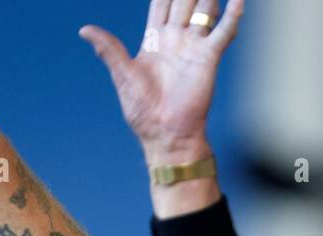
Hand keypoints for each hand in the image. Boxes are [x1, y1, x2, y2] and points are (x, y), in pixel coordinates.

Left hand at [80, 0, 243, 163]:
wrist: (166, 134)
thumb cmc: (143, 111)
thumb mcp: (122, 76)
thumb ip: (109, 49)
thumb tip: (85, 30)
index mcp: (154, 40)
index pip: (161, 4)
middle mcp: (176, 39)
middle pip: (184, 2)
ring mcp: (194, 48)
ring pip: (204, 11)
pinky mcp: (209, 59)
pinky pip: (223, 33)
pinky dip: (232, 16)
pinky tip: (238, 1)